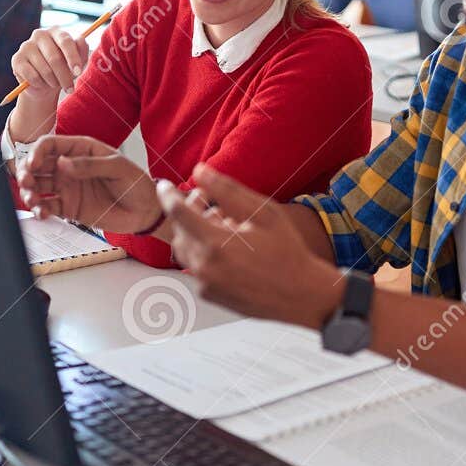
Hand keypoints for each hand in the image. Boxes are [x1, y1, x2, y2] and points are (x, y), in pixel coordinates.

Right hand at [9, 27, 90, 140]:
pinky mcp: (17, 59)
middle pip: (54, 58)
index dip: (72, 58)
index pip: (65, 41)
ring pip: (44, 69)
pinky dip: (40, 84)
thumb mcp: (77, 61)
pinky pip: (32, 76)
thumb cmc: (64, 69)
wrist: (45, 84)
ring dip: (53, 82)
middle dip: (64, 77)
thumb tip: (81, 40)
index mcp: (56, 32)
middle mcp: (39, 35)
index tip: (78, 73)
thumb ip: (82, 49)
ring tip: (54, 83)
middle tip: (70, 89)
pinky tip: (41, 83)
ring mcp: (26, 46)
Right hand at [18, 134, 160, 234]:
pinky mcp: (69, 207)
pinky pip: (48, 206)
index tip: (33, 164)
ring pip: (38, 186)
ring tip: (32, 200)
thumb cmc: (136, 183)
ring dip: (29, 192)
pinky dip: (40, 209)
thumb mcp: (117, 168)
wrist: (146, 211)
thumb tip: (62, 163)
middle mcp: (69, 167)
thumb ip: (90, 165)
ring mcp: (68, 187)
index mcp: (81, 149)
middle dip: (26, 172)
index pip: (50, 145)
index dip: (37, 152)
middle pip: (38, 165)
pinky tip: (41, 212)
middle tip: (26, 182)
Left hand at [159, 164, 343, 327]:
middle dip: (188, 214)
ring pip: (185, 250)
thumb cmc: (287, 253)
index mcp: (215, 243)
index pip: (177, 212)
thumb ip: (227, 190)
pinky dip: (205, 253)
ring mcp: (205, 284)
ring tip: (225, 227)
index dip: (168, 194)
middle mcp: (204, 266)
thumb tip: (199, 171)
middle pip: (178, 231)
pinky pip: (196, 267)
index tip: (164, 185)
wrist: (301, 295)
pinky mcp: (210, 295)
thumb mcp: (263, 213)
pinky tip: (231, 250)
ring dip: (195, 234)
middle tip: (210, 204)